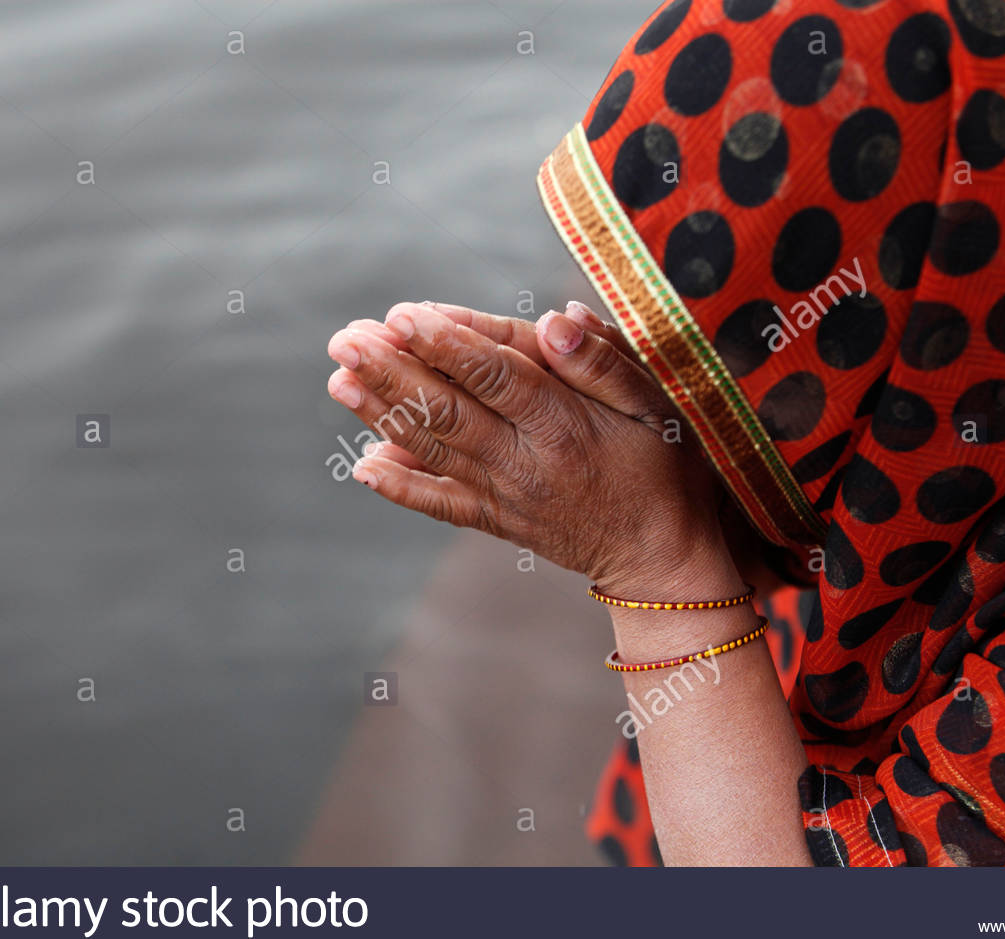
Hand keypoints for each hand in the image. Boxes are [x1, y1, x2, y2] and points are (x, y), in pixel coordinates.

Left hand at [325, 301, 732, 595]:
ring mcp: (505, 496)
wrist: (663, 558)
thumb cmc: (665, 467)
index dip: (446, 344)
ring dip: (381, 414)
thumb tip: (555, 318)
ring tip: (339, 377)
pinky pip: (440, 503)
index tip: (401, 313)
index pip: (496, 377)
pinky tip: (361, 463)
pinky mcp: (496, 520)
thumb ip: (604, 360)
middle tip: (345, 338)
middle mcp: (526, 463)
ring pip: (433, 449)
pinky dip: (399, 485)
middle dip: (392, 372)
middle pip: (448, 411)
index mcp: (565, 426)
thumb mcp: (657, 405)